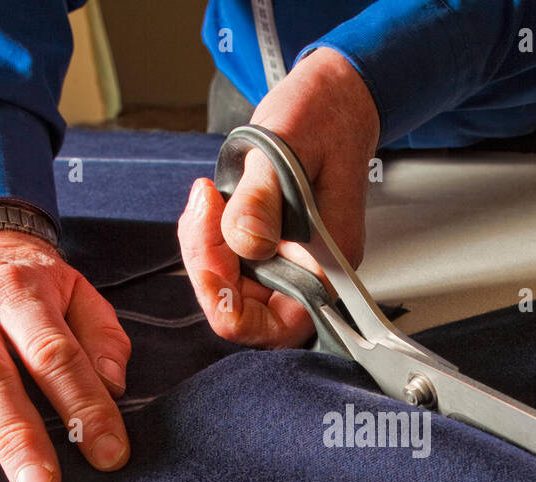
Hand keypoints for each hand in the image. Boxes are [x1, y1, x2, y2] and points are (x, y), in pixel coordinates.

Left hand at [179, 47, 379, 346]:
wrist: (332, 100)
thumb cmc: (322, 118)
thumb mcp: (286, 147)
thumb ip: (262, 200)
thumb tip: (245, 241)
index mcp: (326, 266)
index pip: (272, 327)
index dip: (230, 306)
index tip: (210, 255)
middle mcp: (308, 273)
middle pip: (243, 310)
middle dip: (209, 267)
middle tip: (203, 209)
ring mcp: (288, 262)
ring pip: (229, 288)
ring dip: (204, 247)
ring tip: (208, 197)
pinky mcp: (270, 247)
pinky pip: (227, 262)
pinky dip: (207, 235)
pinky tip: (211, 200)